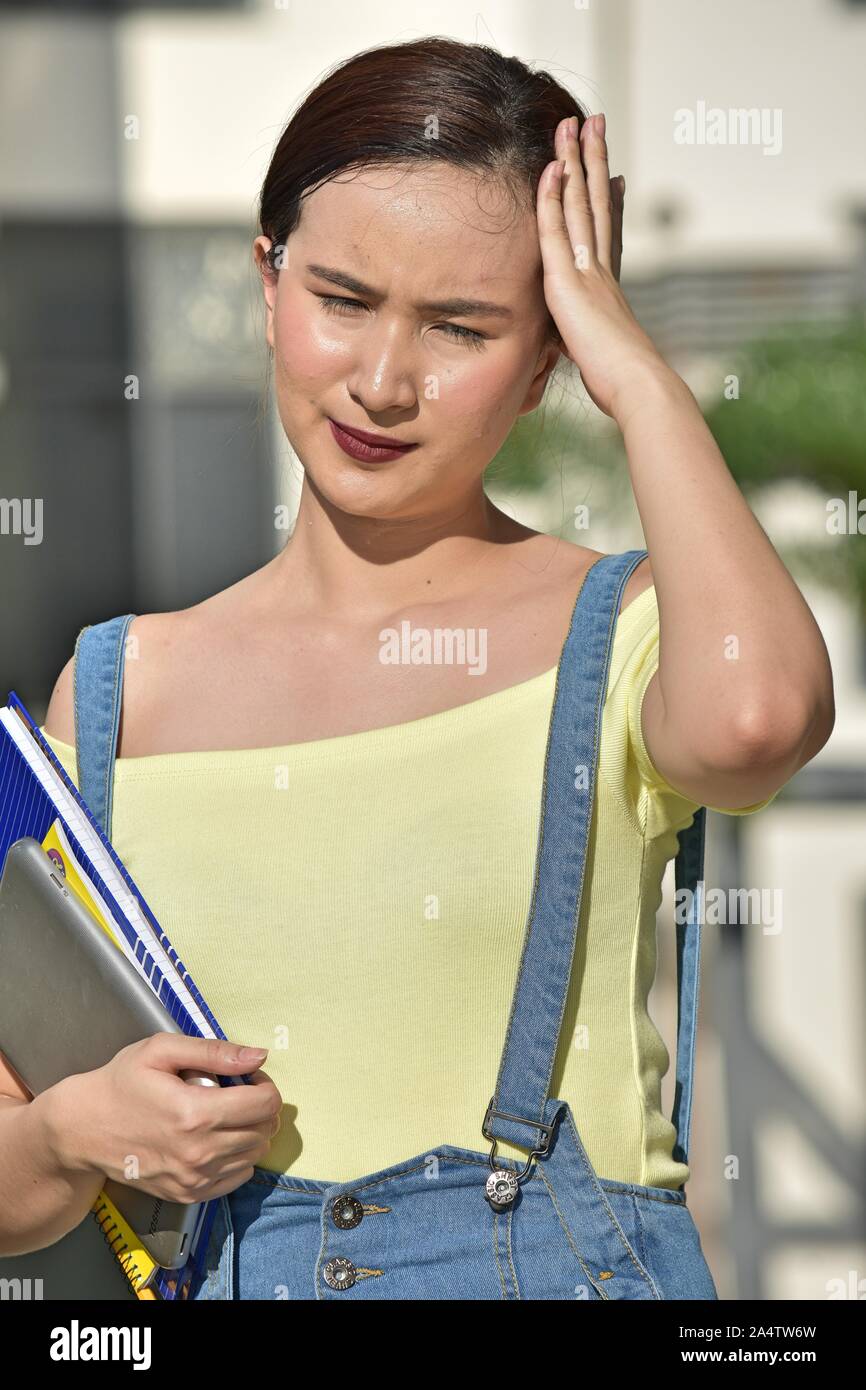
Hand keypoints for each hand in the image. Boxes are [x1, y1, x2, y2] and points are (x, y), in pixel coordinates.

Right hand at [43, 1034, 282, 1203]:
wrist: (83, 1130)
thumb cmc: (121, 1084)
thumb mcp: (161, 1050)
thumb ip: (214, 1052)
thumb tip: (259, 1055)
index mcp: (195, 1114)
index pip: (265, 1104)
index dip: (265, 1084)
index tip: (249, 1077)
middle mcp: (199, 1152)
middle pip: (264, 1130)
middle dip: (261, 1107)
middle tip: (237, 1092)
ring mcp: (194, 1178)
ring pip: (255, 1155)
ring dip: (251, 1131)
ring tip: (223, 1114)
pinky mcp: (188, 1194)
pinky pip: (238, 1177)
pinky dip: (238, 1156)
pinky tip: (216, 1138)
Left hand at [537, 113, 673, 420]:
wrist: (638, 384)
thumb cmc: (624, 385)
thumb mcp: (602, 361)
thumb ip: (593, 350)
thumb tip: (592, 361)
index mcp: (609, 288)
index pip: (606, 234)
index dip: (608, 200)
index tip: (613, 173)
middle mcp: (602, 270)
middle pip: (597, 203)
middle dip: (594, 160)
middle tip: (594, 122)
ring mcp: (588, 271)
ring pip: (581, 203)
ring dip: (576, 160)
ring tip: (573, 123)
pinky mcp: (569, 281)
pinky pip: (556, 229)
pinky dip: (553, 197)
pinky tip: (550, 168)